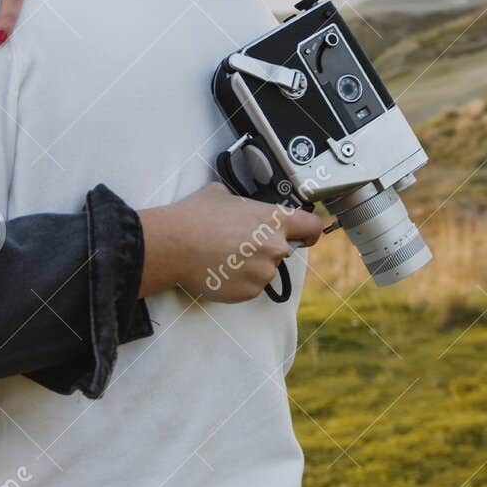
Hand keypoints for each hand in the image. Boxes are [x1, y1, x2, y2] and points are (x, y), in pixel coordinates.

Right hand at [137, 182, 323, 303]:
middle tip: (238, 245)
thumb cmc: (196, 217)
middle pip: (281, 251)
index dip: (308, 232)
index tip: (303, 236)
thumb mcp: (220, 194)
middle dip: (263, 249)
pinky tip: (218, 269)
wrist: (175, 245)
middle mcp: (275, 247)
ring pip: (264, 271)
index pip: (311, 227)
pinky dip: (237, 282)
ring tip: (222, 257)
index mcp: (274, 219)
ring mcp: (263, 272)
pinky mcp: (249, 292)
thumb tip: (234, 202)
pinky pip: (249, 287)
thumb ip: (239, 201)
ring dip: (249, 267)